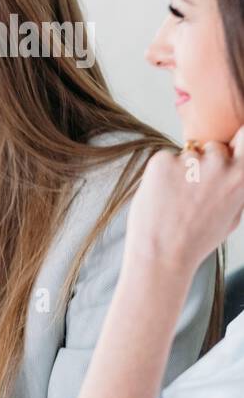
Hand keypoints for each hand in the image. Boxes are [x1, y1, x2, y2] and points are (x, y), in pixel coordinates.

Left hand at [124, 126, 243, 276]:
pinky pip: (164, 159)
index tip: (230, 149)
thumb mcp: (234, 214)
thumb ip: (239, 185)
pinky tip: (161, 197)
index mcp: (242, 176)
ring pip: (187, 154)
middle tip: (193, 193)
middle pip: (214, 147)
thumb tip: (238, 163)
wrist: (163, 255)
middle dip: (206, 162)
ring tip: (176, 200)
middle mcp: (219, 163)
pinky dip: (161, 173)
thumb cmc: (198, 239)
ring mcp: (189, 161)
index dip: (237, 141)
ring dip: (182, 169)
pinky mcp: (161, 161)